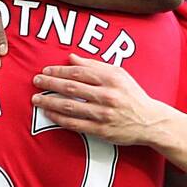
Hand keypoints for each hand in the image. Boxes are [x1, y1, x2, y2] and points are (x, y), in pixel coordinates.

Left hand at [31, 53, 172, 144]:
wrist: (150, 121)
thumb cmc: (132, 95)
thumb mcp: (119, 74)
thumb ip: (94, 65)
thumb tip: (71, 57)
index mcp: (111, 79)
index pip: (79, 72)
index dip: (59, 71)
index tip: (46, 70)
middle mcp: (107, 95)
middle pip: (71, 88)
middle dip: (50, 84)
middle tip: (36, 81)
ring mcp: (103, 114)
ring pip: (69, 106)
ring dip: (49, 102)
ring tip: (35, 99)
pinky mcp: (101, 130)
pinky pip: (74, 123)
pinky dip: (59, 118)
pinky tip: (48, 113)